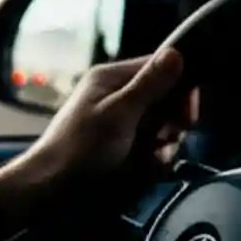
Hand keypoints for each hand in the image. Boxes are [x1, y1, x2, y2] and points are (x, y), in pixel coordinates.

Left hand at [0, 49, 194, 213]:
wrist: (53, 188)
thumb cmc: (82, 147)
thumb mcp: (120, 113)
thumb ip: (149, 85)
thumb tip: (177, 52)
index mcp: (112, 78)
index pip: (161, 68)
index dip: (180, 90)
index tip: (186, 116)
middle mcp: (118, 94)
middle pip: (166, 99)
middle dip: (172, 122)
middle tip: (165, 140)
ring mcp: (121, 121)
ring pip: (163, 126)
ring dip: (164, 144)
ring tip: (151, 158)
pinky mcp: (123, 144)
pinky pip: (152, 145)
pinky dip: (154, 157)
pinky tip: (146, 167)